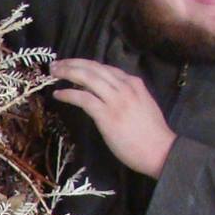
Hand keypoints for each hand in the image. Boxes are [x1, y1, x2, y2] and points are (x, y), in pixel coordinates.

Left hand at [49, 59, 176, 177]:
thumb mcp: (143, 104)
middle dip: (72, 63)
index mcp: (134, 83)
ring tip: (53, 73)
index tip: (73, 65)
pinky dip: (68, 94)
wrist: (160, 151)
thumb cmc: (151, 134)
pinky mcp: (106, 114)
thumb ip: (128, 95)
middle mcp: (124, 87)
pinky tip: (58, 94)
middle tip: (56, 63)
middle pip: (93, 68)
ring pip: (87, 77)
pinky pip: (83, 98)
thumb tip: (107, 94)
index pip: (105, 68)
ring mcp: (116, 100)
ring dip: (67, 72)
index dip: (86, 64)